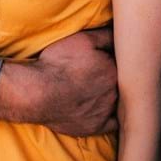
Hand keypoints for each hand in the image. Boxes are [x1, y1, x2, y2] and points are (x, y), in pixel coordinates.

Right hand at [0, 28, 117, 135]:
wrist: (39, 92)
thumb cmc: (59, 63)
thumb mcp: (83, 39)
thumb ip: (106, 36)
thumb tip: (121, 33)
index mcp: (114, 70)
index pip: (122, 63)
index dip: (112, 59)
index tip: (102, 58)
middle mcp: (116, 92)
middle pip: (120, 82)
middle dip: (112, 77)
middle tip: (96, 73)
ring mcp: (106, 111)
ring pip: (117, 102)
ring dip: (111, 95)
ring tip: (96, 89)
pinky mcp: (96, 126)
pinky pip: (112, 124)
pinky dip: (110, 117)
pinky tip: (102, 110)